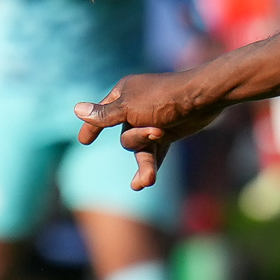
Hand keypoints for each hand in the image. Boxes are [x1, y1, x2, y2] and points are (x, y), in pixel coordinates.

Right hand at [76, 71, 224, 191]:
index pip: (101, 114)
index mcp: (123, 95)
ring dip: (146, 164)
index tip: (84, 142)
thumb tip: (77, 110)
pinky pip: (155, 154)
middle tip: (158, 132)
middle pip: (125, 137)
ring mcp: (152, 123)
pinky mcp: (168, 134)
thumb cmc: (164, 98)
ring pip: (141, 150)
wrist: (203, 98)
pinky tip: (145, 184)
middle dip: (138, 140)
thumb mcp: (129, 108)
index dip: (92, 128)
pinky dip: (152, 167)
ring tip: (146, 182)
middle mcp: (135, 109)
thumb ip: (104, 115)